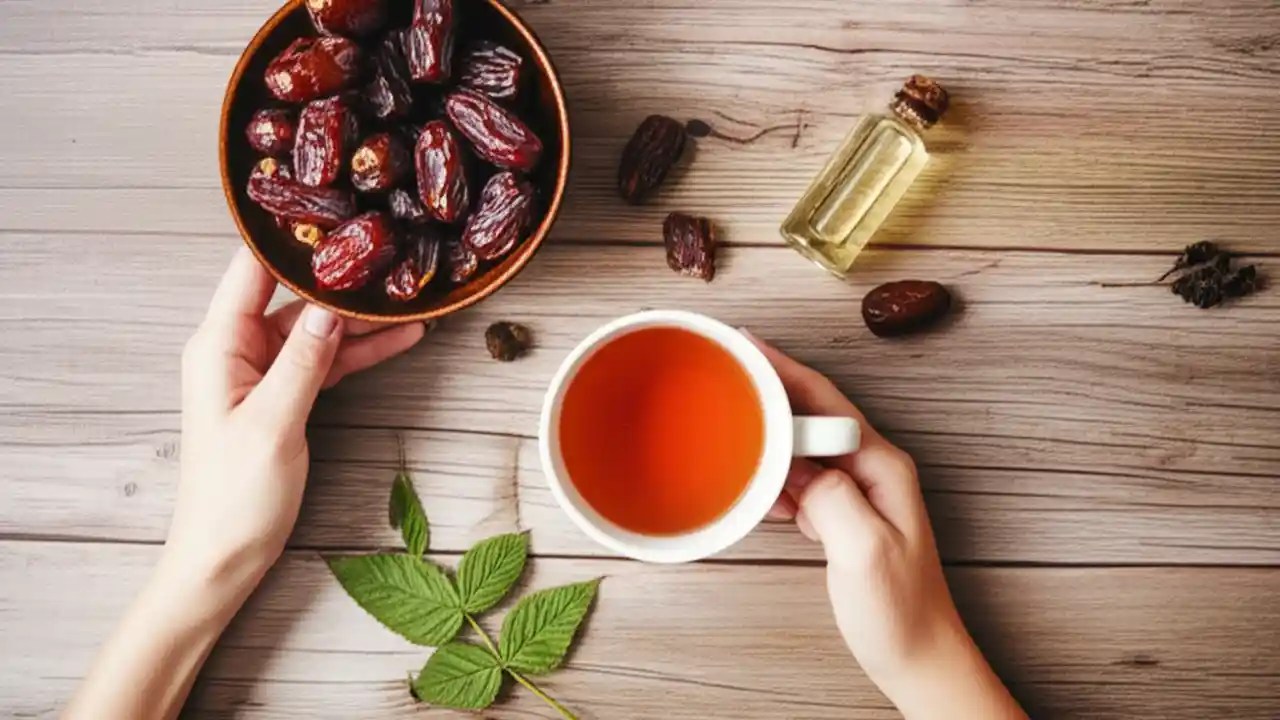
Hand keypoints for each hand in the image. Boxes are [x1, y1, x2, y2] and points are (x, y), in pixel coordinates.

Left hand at [169, 248, 425, 591]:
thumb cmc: (234, 497)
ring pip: (317, 327)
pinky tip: (400, 337)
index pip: (251, 270)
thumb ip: (305, 360)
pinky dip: (359, 350)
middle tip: (389, 249)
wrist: (223, 557)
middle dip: (341, 275)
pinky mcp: (282, 395)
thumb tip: (332, 305)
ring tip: (411, 295)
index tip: (330, 207)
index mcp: (219, 345)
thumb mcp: (274, 423)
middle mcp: (236, 349)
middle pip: (294, 295)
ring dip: (361, 317)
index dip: (288, 236)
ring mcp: (260, 371)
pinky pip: (325, 360)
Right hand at [751, 335, 1025, 719]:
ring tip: (729, 420)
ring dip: (766, 433)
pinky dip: (772, 474)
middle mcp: (871, 469)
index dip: (783, 371)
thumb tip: (798, 464)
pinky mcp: (843, 514)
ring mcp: (858, 491)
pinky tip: (754, 485)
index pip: (825, 401)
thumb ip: (832, 498)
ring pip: (802, 443)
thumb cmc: (902, 613)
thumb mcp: (864, 552)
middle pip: (812, 412)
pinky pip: (801, 478)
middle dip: (769, 390)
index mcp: (881, 466)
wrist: (918, 657)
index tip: (746, 347)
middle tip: (726, 371)